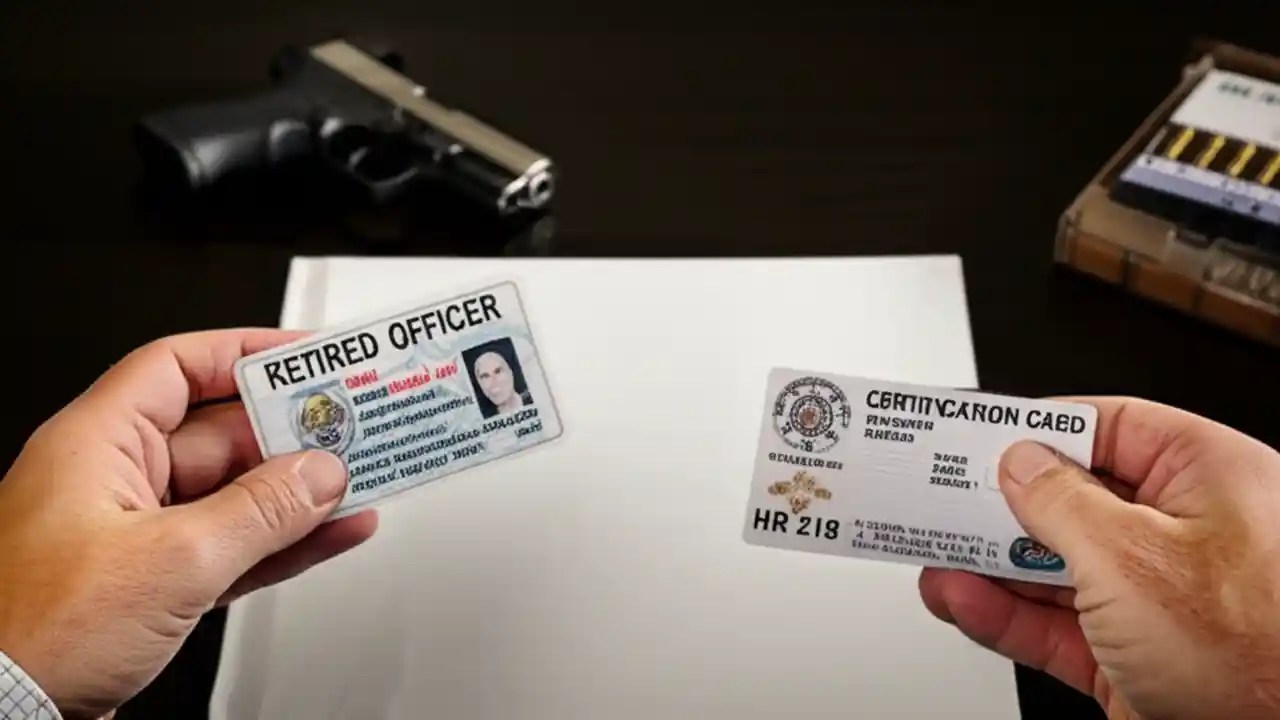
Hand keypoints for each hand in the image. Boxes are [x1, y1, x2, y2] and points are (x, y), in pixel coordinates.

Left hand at [0, 330, 378, 718]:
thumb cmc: (32, 633)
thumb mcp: (172, 560)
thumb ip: (258, 511)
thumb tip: (317, 474)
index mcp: (97, 444)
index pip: (179, 368)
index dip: (246, 355)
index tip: (304, 360)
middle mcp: (114, 479)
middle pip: (220, 433)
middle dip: (289, 437)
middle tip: (350, 432)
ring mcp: (134, 532)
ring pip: (234, 493)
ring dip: (297, 492)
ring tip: (359, 480)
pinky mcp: (151, 582)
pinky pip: (233, 544)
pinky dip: (282, 541)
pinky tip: (329, 532)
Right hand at [919, 397, 1279, 719]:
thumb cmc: (1264, 658)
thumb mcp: (1132, 557)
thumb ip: (1062, 501)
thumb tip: (1021, 463)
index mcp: (1211, 481)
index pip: (1111, 427)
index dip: (1042, 429)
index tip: (982, 433)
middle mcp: (1188, 535)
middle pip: (1074, 498)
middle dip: (1003, 504)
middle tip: (943, 494)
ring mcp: (1160, 599)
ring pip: (1057, 565)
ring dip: (991, 564)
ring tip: (937, 551)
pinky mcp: (1134, 656)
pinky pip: (1056, 623)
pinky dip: (1005, 614)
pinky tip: (963, 599)